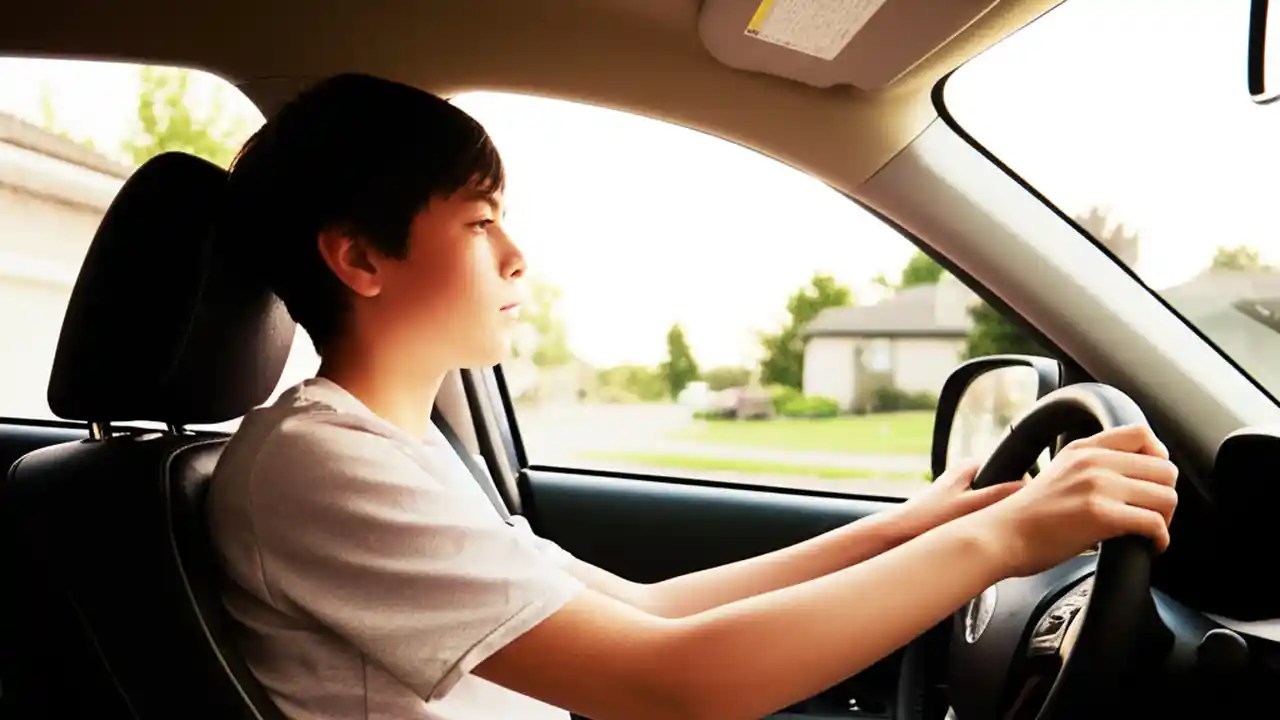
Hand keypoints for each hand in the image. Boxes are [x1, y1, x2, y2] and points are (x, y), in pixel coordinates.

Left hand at [895, 461, 1024, 536]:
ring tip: (993, 531)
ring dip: (992, 516)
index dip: (1020, 486)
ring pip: (987, 504)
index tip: (1026, 504)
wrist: (898, 535)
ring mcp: (956, 492)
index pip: (1007, 469)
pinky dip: (980, 524)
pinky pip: (976, 515)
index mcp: (968, 466)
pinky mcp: (951, 508)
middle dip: (1006, 504)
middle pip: (999, 488)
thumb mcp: (972, 505)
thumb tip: (1028, 487)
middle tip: (1011, 521)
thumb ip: (1000, 494)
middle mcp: (962, 475)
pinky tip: (978, 537)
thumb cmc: (929, 518)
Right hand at [979, 425, 1177, 577]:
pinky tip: (1149, 547)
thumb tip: (1132, 478)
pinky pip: (1154, 523)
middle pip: (1164, 468)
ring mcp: (1097, 486)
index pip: (1142, 434)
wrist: (1002, 535)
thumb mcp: (1059, 472)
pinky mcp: (1101, 514)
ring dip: (1165, 519)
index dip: (1158, 458)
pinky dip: (1160, 539)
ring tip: (1150, 532)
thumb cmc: (1029, 515)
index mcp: (1083, 448)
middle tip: (1153, 514)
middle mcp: (1093, 461)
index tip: (1151, 481)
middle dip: (1165, 495)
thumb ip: (1091, 466)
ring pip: (1166, 496)